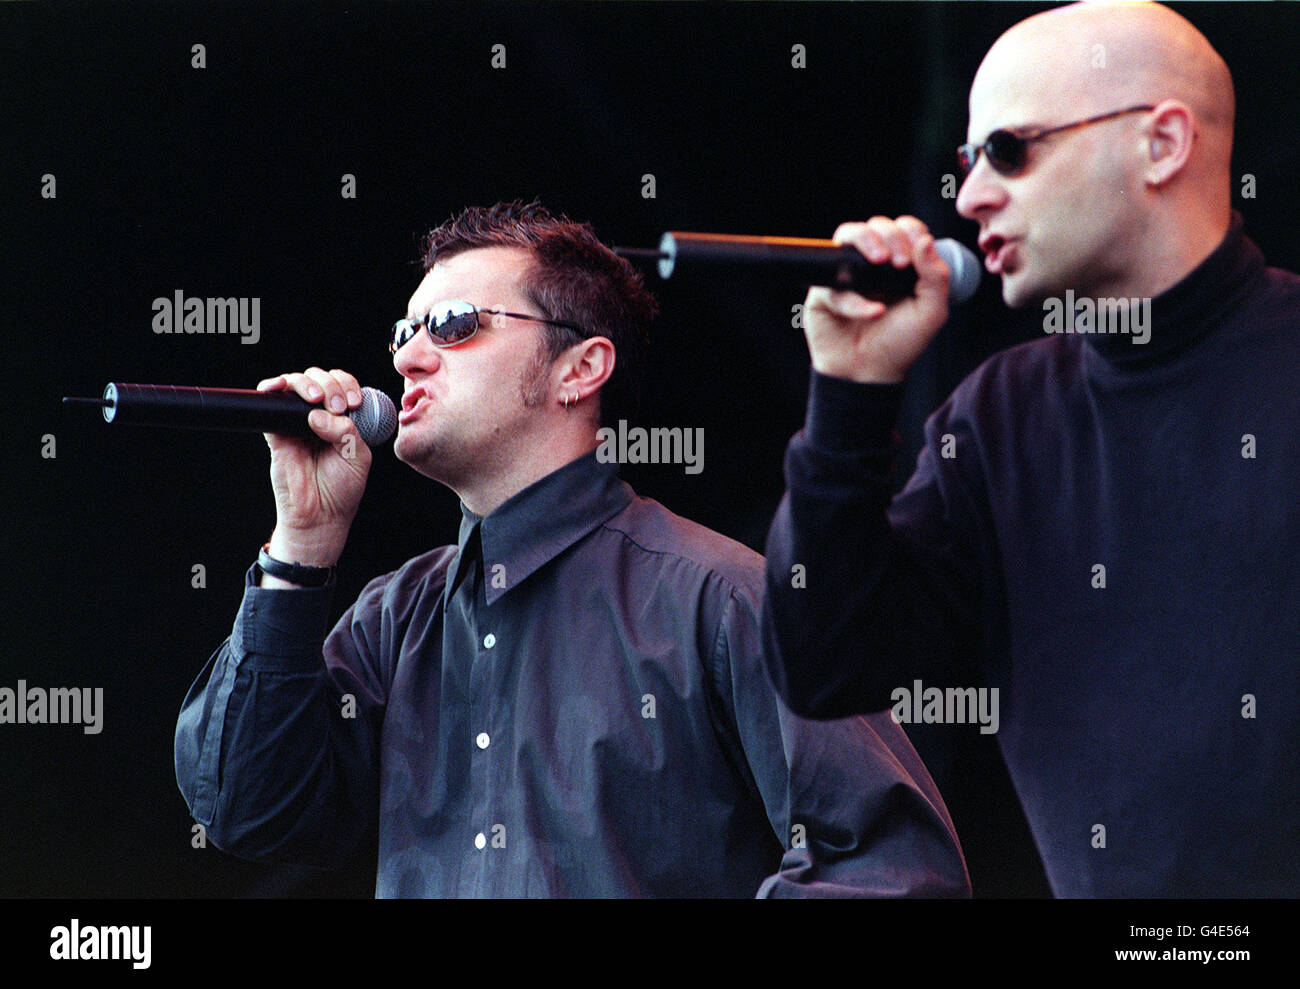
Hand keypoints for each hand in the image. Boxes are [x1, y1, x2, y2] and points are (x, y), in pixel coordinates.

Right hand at [257, 367, 372, 565]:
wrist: (320, 516)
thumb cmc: (342, 488)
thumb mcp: (356, 456)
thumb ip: (345, 431)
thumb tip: (317, 414)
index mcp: (343, 419)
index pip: (344, 386)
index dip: (348, 386)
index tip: (354, 403)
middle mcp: (320, 416)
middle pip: (320, 379)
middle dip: (330, 385)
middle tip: (338, 405)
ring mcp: (297, 423)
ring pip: (296, 385)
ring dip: (306, 383)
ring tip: (316, 400)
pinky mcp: (277, 432)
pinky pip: (270, 404)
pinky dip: (272, 388)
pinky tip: (278, 388)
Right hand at [802, 216, 950, 383]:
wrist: (868, 374)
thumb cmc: (899, 343)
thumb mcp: (930, 312)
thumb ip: (936, 277)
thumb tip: (926, 240)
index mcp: (900, 264)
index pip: (904, 229)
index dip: (910, 231)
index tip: (916, 254)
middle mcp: (872, 265)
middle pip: (876, 225)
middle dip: (890, 235)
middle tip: (899, 262)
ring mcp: (846, 274)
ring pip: (847, 235)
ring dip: (865, 240)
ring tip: (879, 262)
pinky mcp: (823, 291)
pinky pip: (833, 283)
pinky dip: (854, 299)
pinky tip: (873, 312)